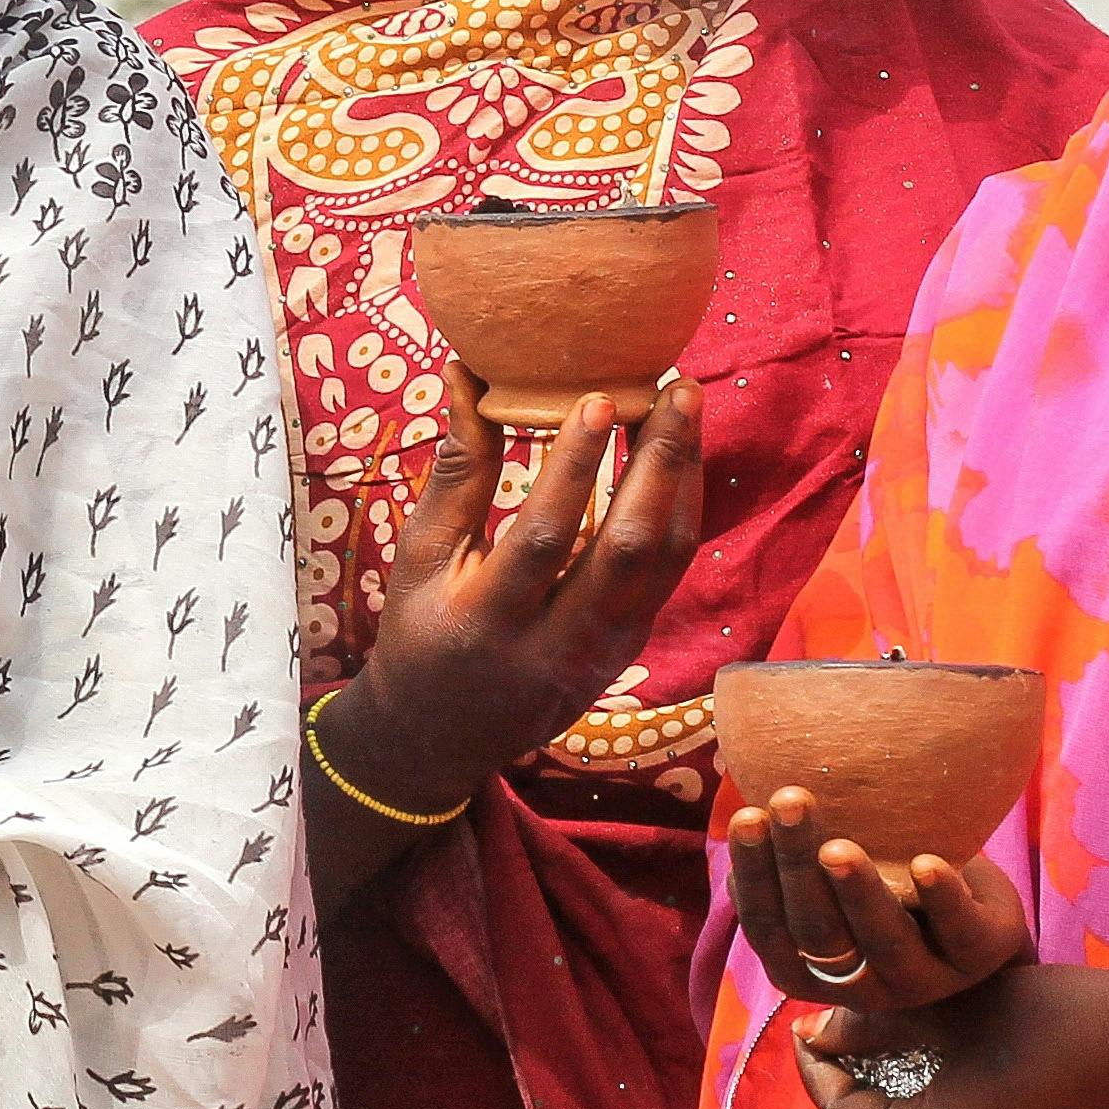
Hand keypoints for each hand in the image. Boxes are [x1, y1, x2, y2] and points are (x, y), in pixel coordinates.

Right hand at [327, 369, 710, 817]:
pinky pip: (669, 572)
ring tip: (688, 408)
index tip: (599, 397)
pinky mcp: (630, 648)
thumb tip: (465, 374)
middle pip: (630, 550)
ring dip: (684, 477)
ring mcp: (604, 652)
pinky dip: (680, 508)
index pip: (544, 536)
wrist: (443, 733)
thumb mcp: (420, 555)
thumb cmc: (421, 627)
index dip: (574, 466)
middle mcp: (557, 643)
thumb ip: (455, 470)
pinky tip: (677, 457)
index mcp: (488, 619)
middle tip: (678, 387)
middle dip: (662, 460)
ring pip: (667, 561)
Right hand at [721, 786, 1030, 1014]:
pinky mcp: (981, 954)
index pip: (770, 930)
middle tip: (789, 802)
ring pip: (886, 942)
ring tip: (837, 846)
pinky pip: (960, 931)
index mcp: (814, 973)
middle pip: (820, 933)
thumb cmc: (888, 891)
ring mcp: (925, 977)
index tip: (748, 816)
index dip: (754, 877)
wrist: (978, 925)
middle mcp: (864, 985)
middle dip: (798, 867)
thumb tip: (740, 840)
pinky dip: (942, 897)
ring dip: (861, 893)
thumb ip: (791, 881)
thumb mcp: (834, 897)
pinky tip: (924, 862)